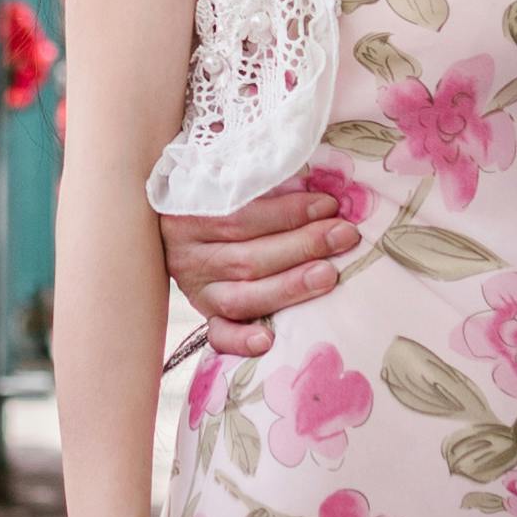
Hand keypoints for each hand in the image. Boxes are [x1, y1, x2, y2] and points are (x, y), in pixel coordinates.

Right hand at [159, 188, 357, 360]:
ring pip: (241, 296)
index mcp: (188, 213)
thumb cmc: (215, 191)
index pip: (241, 215)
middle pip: (248, 257)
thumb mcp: (224, 175)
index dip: (288, 211)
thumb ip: (258, 176)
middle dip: (302, 246)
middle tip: (344, 236)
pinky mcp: (203, 313)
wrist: (172, 224)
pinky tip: (267, 341)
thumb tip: (310, 175)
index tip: (329, 204)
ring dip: (289, 287)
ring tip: (329, 275)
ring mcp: (195, 288)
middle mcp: (188, 255)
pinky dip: (239, 341)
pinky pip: (217, 334)